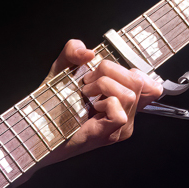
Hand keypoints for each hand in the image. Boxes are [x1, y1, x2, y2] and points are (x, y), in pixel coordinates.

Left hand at [42, 39, 162, 161]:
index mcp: (123, 103)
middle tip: (88, 82)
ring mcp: (119, 129)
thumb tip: (88, 52)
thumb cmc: (50, 105)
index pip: (153, 86)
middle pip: (139, 81)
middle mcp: (126, 116)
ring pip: (130, 94)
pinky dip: (104, 103)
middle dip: (110, 71)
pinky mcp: (107, 135)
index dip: (130, 70)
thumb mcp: (62, 70)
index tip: (103, 72)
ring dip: (103, 85)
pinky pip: (119, 113)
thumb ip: (73, 51)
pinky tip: (91, 107)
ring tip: (85, 92)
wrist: (35, 130)